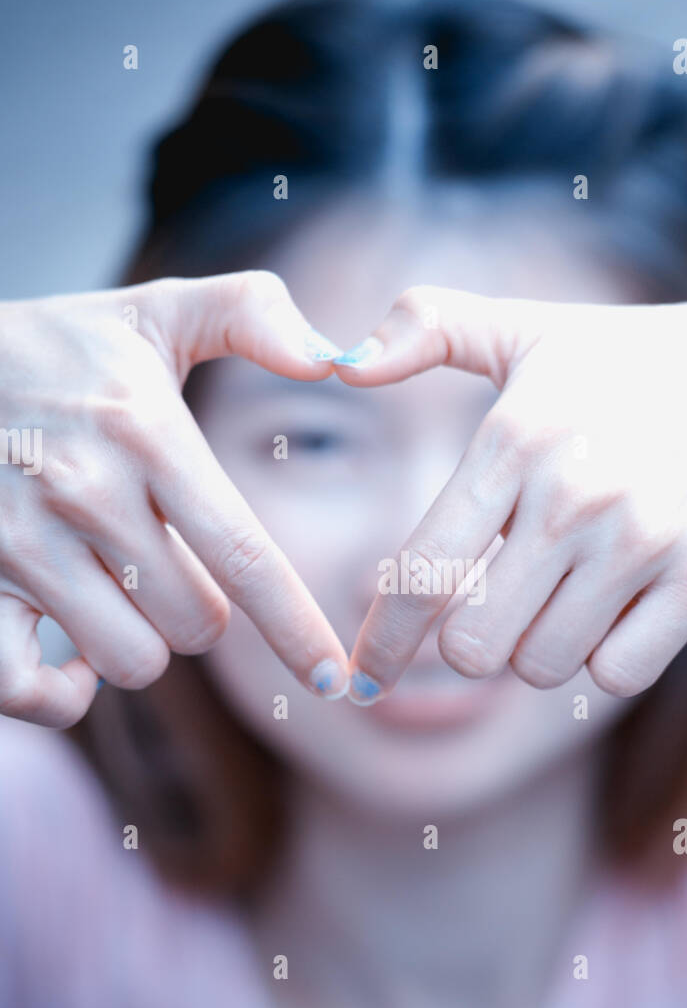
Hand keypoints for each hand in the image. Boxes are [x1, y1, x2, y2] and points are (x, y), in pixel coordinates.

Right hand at [0, 271, 347, 725]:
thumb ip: (250, 315)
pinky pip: (28, 691)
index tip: (331, 676)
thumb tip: (334, 361)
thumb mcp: (151, 314)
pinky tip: (70, 655)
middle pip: (197, 625)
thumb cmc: (55, 351)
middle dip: (201, 609)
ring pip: (131, 661)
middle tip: (165, 563)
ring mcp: (20, 546)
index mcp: (146, 435)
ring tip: (116, 592)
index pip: (244, 558)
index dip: (296, 628)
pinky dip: (60, 693)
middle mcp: (84, 495)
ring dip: (139, 642)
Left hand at [336, 276, 686, 701]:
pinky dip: (604, 658)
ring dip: (538, 646)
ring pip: (542, 667)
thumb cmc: (626, 359)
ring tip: (563, 590)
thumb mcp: (527, 330)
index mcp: (515, 439)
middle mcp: (575, 496)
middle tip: (494, 603)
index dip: (380, 640)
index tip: (364, 673)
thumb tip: (341, 359)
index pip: (420, 575)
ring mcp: (645, 542)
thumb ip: (427, 330)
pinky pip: (617, 675)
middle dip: (468, 640)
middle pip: (472, 649)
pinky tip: (614, 608)